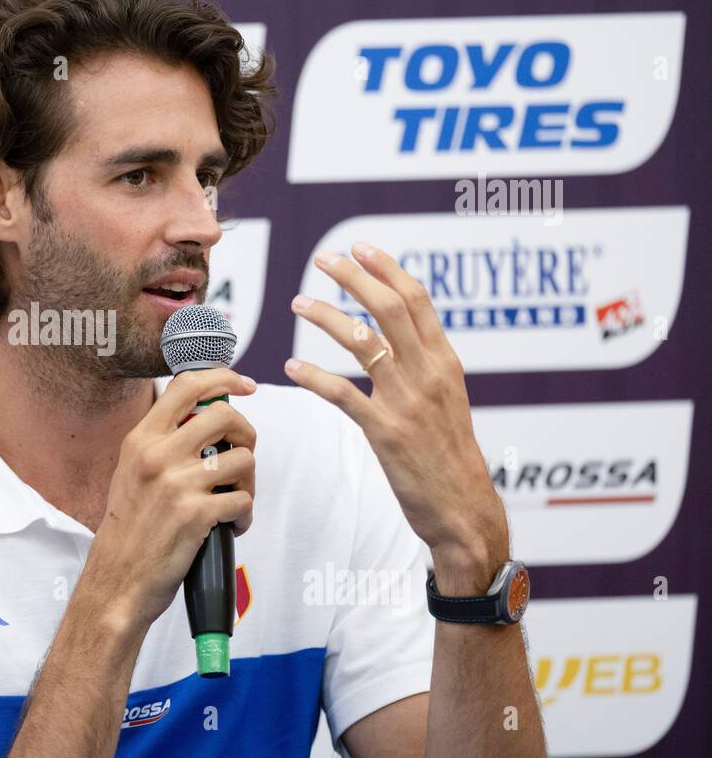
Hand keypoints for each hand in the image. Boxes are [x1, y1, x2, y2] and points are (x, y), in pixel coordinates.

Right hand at [82, 368, 257, 632]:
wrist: (117, 580)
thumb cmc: (129, 529)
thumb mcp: (131, 471)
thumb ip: (162, 442)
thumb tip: (205, 417)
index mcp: (141, 439)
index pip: (186, 385)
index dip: (223, 378)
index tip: (244, 384)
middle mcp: (157, 454)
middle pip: (225, 415)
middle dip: (246, 434)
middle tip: (241, 456)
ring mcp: (177, 484)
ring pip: (242, 459)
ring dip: (248, 483)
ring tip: (233, 502)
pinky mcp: (197, 515)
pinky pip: (243, 501)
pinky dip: (244, 516)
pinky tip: (230, 528)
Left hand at [284, 242, 507, 587]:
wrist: (464, 509)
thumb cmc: (450, 456)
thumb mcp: (448, 401)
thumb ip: (425, 365)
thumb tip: (399, 334)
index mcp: (446, 362)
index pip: (417, 300)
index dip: (387, 268)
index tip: (359, 247)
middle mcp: (430, 374)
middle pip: (390, 308)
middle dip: (355, 277)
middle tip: (323, 259)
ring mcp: (408, 402)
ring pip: (364, 342)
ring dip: (327, 317)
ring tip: (298, 302)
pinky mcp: (386, 433)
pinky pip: (343, 394)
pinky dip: (314, 376)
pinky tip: (292, 367)